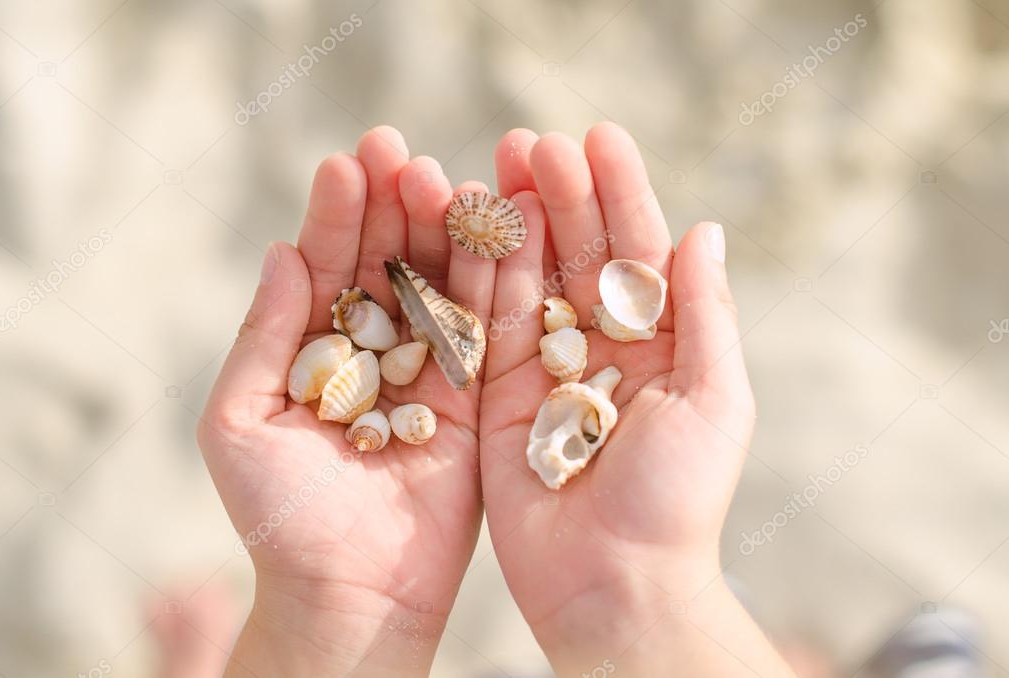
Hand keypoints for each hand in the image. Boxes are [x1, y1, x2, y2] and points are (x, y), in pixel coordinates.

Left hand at [197, 127, 496, 675]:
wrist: (350, 594)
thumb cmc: (278, 517)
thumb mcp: (241, 422)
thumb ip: (264, 338)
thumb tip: (281, 251)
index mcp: (318, 348)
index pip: (328, 265)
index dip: (337, 215)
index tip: (347, 163)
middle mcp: (377, 350)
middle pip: (390, 262)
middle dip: (395, 206)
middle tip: (401, 154)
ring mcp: (431, 372)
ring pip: (441, 285)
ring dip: (445, 232)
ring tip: (447, 179)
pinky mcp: (478, 400)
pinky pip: (487, 334)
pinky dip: (493, 282)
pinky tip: (496, 231)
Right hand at [479, 124, 794, 675]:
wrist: (612, 586)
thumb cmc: (677, 501)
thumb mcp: (712, 400)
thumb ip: (705, 315)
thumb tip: (705, 230)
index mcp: (659, 343)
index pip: (639, 252)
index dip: (621, 193)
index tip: (598, 138)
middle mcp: (601, 347)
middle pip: (578, 253)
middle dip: (560, 194)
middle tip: (533, 140)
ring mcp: (545, 368)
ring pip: (528, 279)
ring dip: (514, 220)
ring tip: (496, 163)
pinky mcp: (497, 396)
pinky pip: (486, 326)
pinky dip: (478, 275)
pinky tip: (470, 226)